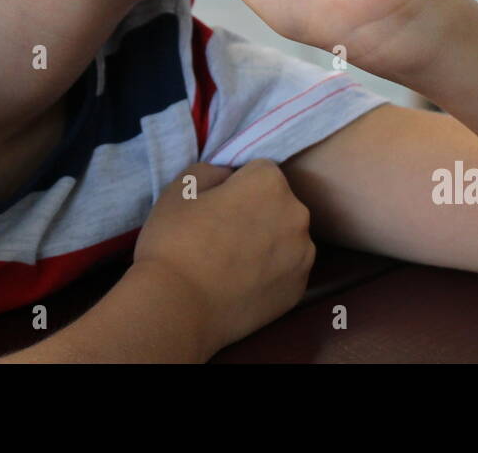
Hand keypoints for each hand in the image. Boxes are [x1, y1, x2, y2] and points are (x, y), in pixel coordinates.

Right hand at [133, 160, 315, 354]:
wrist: (178, 308)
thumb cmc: (175, 240)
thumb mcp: (181, 186)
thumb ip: (213, 170)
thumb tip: (229, 178)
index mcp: (270, 183)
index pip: (257, 171)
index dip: (233, 186)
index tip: (213, 207)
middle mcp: (297, 215)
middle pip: (277, 203)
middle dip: (256, 211)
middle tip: (221, 235)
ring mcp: (303, 256)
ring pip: (285, 237)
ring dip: (266, 242)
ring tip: (230, 262)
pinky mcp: (299, 290)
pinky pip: (286, 270)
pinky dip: (270, 273)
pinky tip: (241, 283)